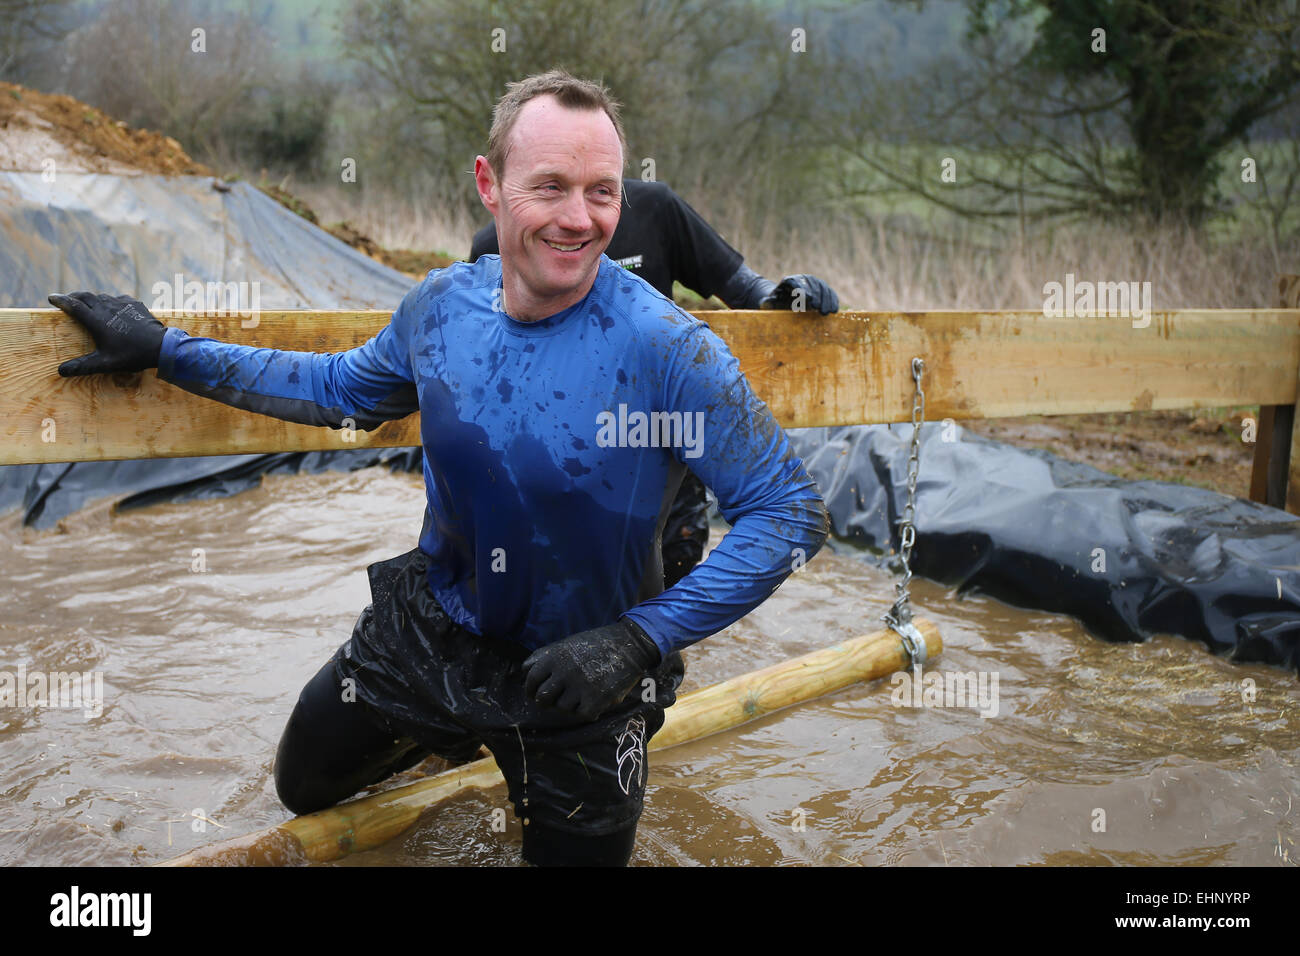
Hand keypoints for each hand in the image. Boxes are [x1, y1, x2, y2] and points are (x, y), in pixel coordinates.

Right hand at [49, 292, 166, 375]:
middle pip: (85, 296)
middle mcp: (107, 308)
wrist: (160, 346)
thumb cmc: (131, 355)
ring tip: (87, 304)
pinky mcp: (134, 304)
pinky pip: (118, 299)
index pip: (73, 306)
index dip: (61, 300)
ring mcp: (122, 304)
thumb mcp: (105, 363)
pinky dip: (111, 301)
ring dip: (92, 298)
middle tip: (67, 299)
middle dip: (73, 296)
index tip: (51, 298)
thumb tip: (60, 371)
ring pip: (102, 296)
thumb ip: (82, 366)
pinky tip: (112, 306)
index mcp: (96, 320)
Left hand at [523, 619, 661, 721]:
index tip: (535, 693)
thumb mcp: (567, 643)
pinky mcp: (595, 700)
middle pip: (542, 698)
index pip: (530, 679)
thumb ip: (545, 656)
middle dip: (546, 702)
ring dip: (570, 704)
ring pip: (562, 708)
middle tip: (554, 701)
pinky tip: (594, 699)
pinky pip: (581, 714)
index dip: (531, 689)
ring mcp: (579, 687)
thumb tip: (524, 671)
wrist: (630, 645)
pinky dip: (587, 710)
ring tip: (581, 695)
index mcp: (554, 657)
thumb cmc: (596, 643)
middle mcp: (563, 672)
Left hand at [762, 275, 839, 314]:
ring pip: (822, 287)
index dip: (802, 289)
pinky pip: (829, 292)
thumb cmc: (776, 303)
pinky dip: (833, 300)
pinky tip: (834, 310)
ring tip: (826, 312)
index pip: (795, 282)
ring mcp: (814, 283)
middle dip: (815, 295)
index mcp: (788, 281)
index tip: (808, 298)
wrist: (785, 301)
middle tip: (816, 306)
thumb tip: (765, 303)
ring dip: (826, 299)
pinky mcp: (822, 289)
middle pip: (811, 284)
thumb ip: (767, 303)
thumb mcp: (769, 303)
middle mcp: (803, 279)